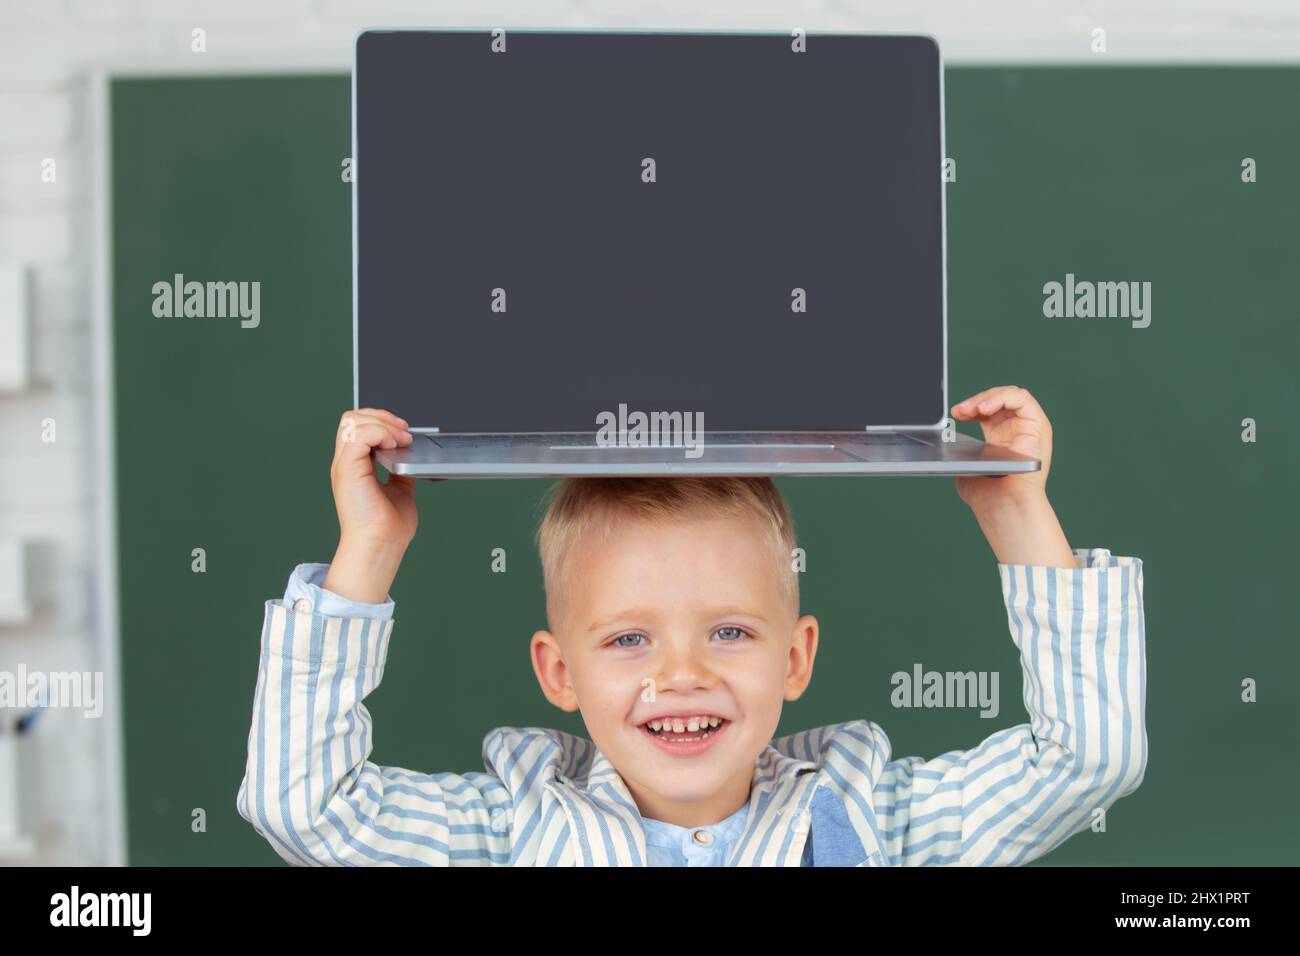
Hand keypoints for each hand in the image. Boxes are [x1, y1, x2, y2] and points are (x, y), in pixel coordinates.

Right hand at [322, 408, 417, 602]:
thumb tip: (410, 454)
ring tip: (401, 439)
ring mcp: (345, 465)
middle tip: (404, 431)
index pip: (358, 426)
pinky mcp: (348, 469)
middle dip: (381, 416)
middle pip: (352, 418)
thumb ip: (400, 469)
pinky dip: (380, 432)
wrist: (381, 545)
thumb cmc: (388, 526)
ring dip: (383, 423)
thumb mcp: (400, 488)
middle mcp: (347, 463)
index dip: (381, 421)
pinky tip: (395, 444)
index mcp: (356, 466)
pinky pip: (359, 433)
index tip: (404, 432)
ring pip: (352, 420)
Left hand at [950, 385, 1051, 508]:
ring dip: (988, 397)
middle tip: (960, 410)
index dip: (972, 406)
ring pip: (1010, 394)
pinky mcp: (1039, 426)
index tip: (956, 413)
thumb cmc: (987, 494)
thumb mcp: (967, 464)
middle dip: (977, 400)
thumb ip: (960, 450)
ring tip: (971, 409)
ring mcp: (1030, 427)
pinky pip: (1022, 399)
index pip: (988, 408)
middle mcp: (1017, 429)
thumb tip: (946, 439)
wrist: (1004, 506)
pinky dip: (1002, 397)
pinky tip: (984, 408)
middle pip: (999, 398)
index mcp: (1000, 435)